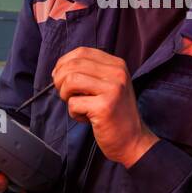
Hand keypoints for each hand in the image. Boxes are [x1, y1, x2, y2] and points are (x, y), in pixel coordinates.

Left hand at [52, 47, 158, 167]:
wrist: (133, 140)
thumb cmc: (114, 114)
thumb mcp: (108, 85)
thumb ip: (89, 73)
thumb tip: (58, 69)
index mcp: (117, 64)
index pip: (82, 52)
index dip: (64, 63)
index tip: (59, 77)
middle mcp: (117, 73)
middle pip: (73, 65)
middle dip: (60, 80)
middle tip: (64, 95)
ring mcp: (112, 89)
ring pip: (70, 81)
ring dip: (65, 95)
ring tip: (76, 105)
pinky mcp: (104, 106)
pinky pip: (73, 103)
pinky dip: (73, 112)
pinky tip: (86, 118)